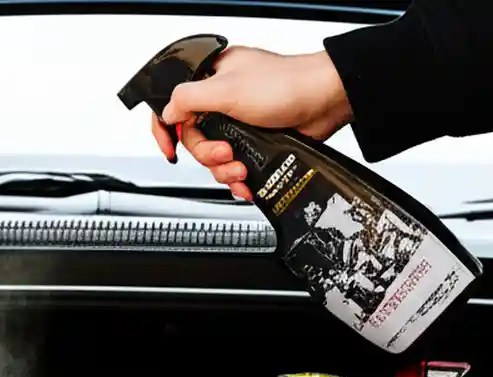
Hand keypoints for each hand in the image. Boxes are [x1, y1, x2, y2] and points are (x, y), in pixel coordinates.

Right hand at [151, 47, 353, 200]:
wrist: (326, 102)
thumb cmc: (287, 85)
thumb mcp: (226, 90)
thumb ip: (188, 100)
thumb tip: (167, 114)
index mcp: (210, 80)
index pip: (173, 105)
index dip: (165, 129)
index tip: (170, 150)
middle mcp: (221, 101)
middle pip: (194, 139)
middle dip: (208, 154)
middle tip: (226, 153)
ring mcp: (238, 122)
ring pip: (214, 157)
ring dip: (225, 169)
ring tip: (241, 168)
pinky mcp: (254, 140)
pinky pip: (234, 165)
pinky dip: (239, 178)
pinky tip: (247, 181)